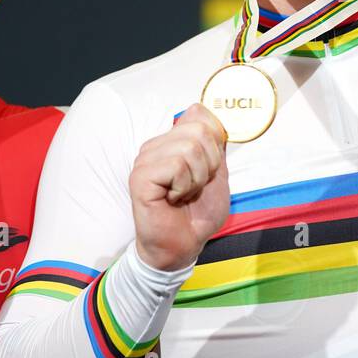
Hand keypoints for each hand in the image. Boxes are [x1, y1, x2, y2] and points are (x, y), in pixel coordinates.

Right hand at [129, 103, 230, 272]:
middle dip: (210, 163)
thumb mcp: (216, 174)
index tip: (209, 170)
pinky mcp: (141, 176)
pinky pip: (176, 165)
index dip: (215, 142)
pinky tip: (173, 199)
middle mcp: (155, 146)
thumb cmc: (197, 214)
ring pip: (189, 147)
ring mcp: (145, 160)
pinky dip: (185, 186)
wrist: (182, 245)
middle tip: (196, 186)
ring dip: (197, 178)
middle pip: (199, 130)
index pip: (199, 114)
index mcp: (172, 142)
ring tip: (184, 194)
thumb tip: (206, 112)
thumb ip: (214, 144)